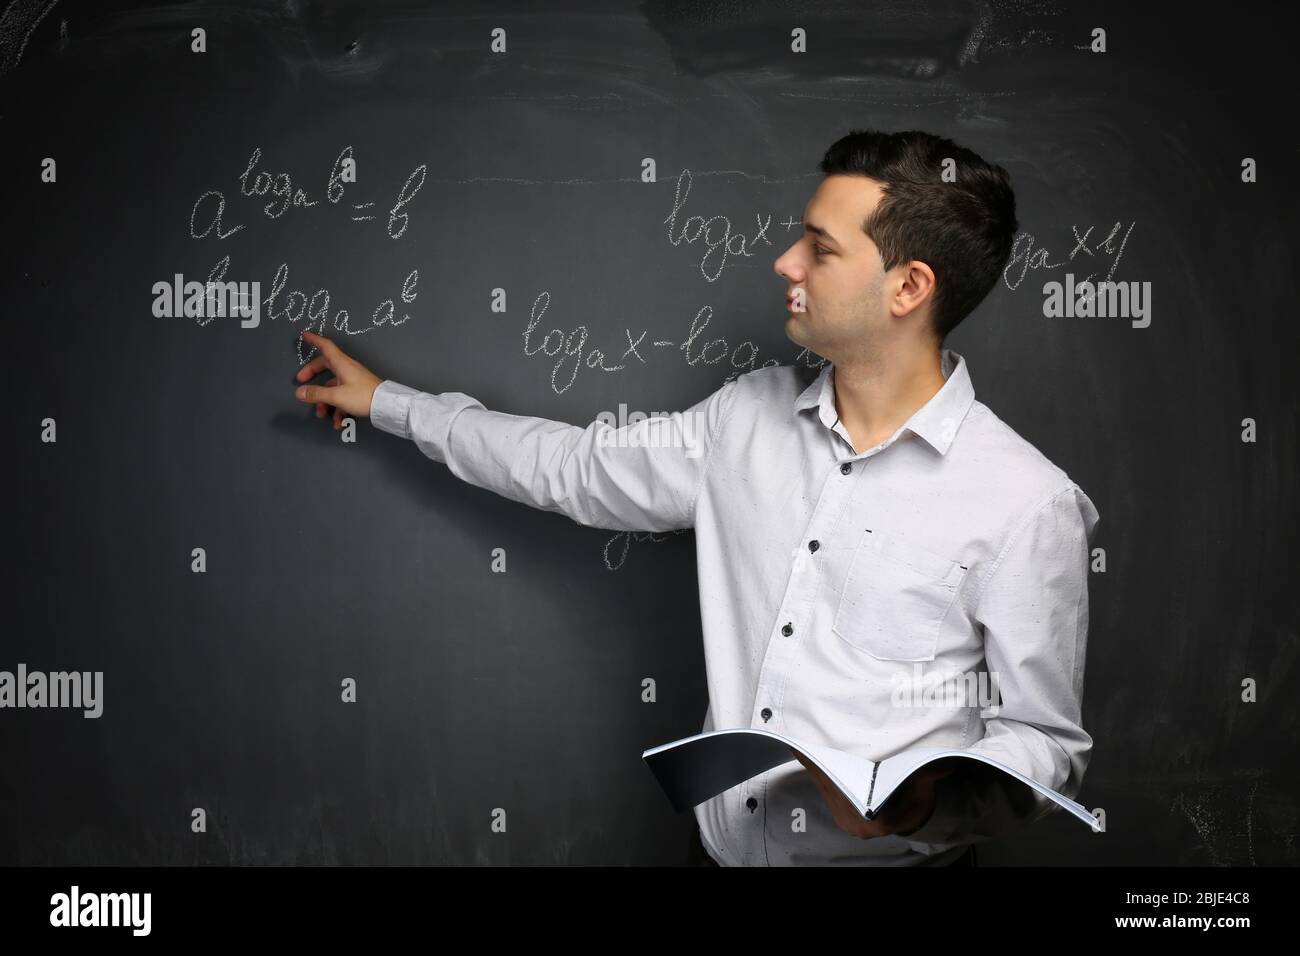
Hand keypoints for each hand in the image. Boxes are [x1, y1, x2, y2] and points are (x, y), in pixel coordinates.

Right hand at [293, 330, 382, 429]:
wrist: (386, 405)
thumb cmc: (363, 396)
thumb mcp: (336, 396)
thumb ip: (316, 394)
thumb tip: (300, 392)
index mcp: (342, 364)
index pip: (325, 346)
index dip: (314, 340)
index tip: (304, 335)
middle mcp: (347, 369)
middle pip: (325, 366)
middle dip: (312, 374)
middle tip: (301, 381)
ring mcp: (352, 380)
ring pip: (333, 386)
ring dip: (325, 401)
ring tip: (322, 415)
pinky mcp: (358, 391)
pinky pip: (343, 397)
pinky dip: (338, 409)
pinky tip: (338, 423)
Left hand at [792, 749, 958, 839]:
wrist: (910, 817)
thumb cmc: (914, 800)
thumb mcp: (922, 787)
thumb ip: (928, 775)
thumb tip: (943, 766)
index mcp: (876, 822)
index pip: (847, 795)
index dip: (829, 777)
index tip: (816, 759)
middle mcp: (857, 826)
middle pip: (833, 792)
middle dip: (818, 770)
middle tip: (800, 749)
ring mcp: (847, 823)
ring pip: (827, 793)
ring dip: (816, 772)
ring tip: (800, 750)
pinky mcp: (841, 818)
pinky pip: (826, 795)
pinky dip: (819, 778)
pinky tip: (808, 761)